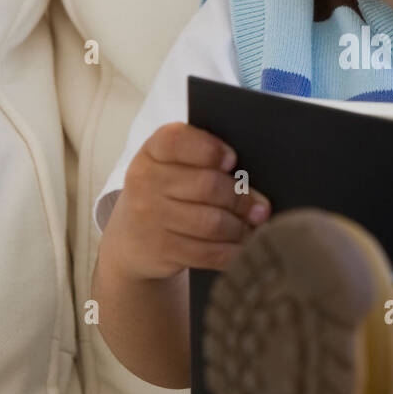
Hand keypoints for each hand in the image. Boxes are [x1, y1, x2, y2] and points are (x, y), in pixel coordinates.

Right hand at [104, 121, 271, 277]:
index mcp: (152, 152)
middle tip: (260, 207)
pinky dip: (233, 252)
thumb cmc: (166, 193)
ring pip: (213, 222)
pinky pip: (209, 252)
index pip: (177, 141)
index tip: (232, 161)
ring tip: (252, 226)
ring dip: (240, 227)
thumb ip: (203, 161)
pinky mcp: (161, 250)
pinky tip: (242, 247)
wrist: (132, 239)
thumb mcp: (172, 167)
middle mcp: (145, 182)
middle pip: (208, 185)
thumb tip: (252, 184)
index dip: (209, 149)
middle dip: (242, 198)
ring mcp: (150, 218)